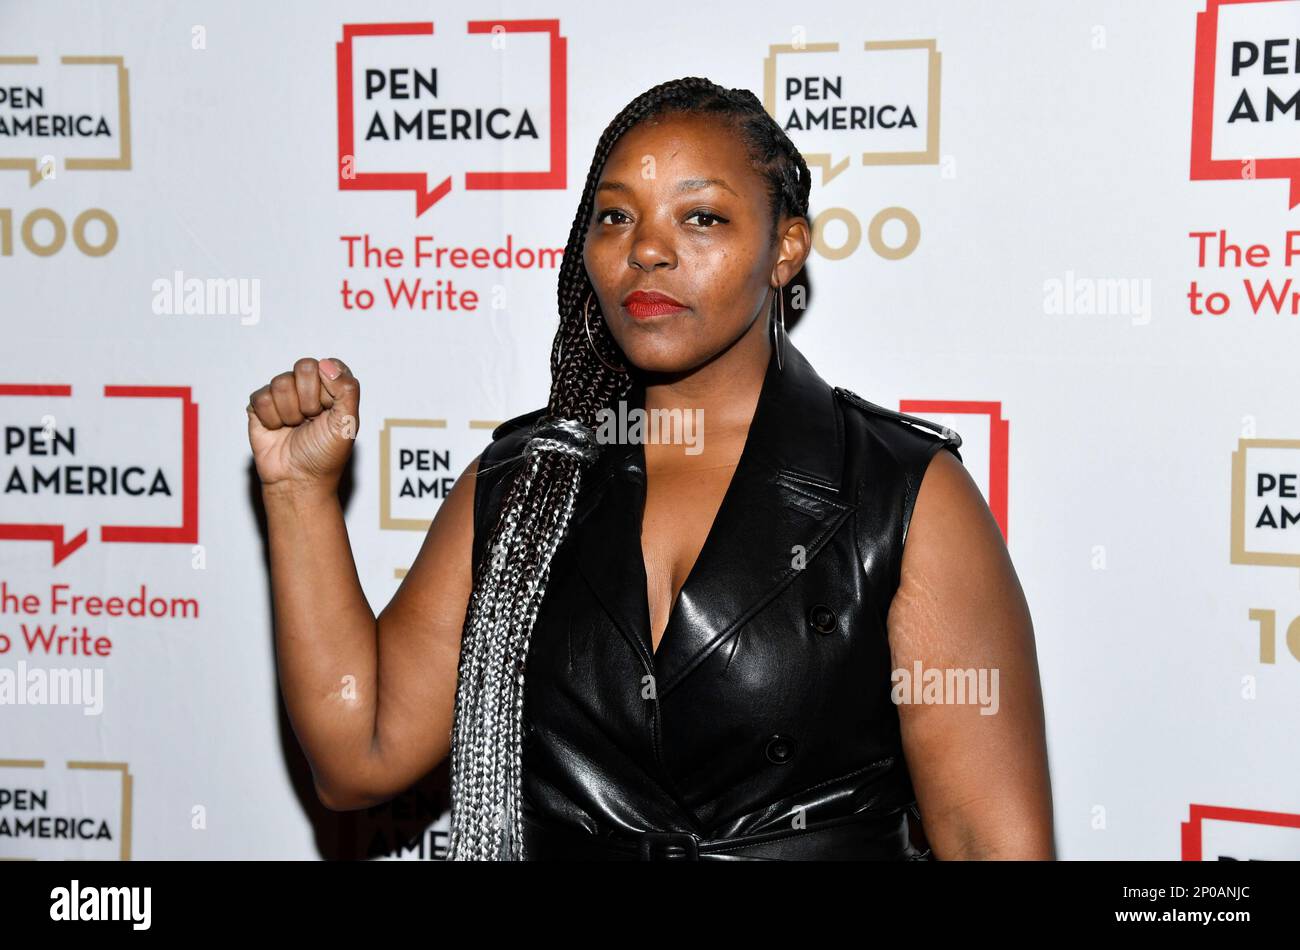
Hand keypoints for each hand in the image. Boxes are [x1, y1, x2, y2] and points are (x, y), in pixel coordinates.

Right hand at [247, 357, 358, 495]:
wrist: (299, 479)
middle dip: (310, 399)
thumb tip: (325, 364)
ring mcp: (283, 395)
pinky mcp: (260, 405)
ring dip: (291, 413)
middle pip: (304, 367)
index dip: (328, 387)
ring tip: (295, 427)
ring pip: (281, 383)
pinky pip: (261, 398)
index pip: (328, 365)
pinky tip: (278, 430)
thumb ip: (347, 389)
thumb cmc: (326, 454)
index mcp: (332, 387)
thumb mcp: (348, 423)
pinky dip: (272, 419)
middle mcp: (307, 387)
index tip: (329, 409)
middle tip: (311, 419)